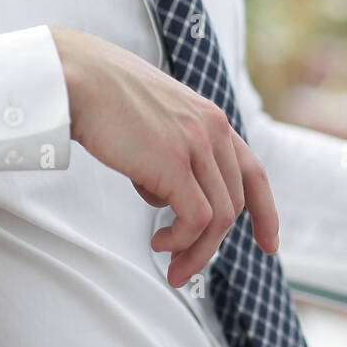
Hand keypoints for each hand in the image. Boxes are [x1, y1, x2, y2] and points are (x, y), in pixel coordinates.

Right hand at [50, 26, 279, 287]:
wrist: (78, 78)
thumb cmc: (104, 99)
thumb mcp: (156, 120)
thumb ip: (173, 149)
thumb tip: (166, 194)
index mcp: (211, 119)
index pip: (252, 172)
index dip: (265, 212)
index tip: (268, 244)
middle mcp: (213, 129)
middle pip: (233, 204)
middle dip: (211, 245)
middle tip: (182, 268)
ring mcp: (197, 144)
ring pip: (219, 218)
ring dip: (196, 251)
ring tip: (171, 266)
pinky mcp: (174, 162)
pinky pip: (196, 219)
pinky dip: (181, 240)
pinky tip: (158, 242)